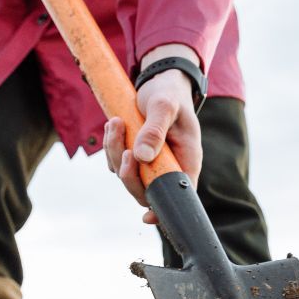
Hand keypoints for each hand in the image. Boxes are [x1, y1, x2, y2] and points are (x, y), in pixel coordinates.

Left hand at [103, 45, 203, 224]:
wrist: (161, 82)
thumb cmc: (169, 95)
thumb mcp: (165, 106)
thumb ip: (155, 130)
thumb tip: (142, 157)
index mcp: (186, 160)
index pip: (179, 194)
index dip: (164, 209)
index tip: (147, 216)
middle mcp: (169, 167)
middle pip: (146, 190)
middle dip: (128, 172)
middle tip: (123, 146)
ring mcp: (151, 163)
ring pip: (127, 175)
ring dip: (115, 151)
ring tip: (116, 122)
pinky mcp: (136, 156)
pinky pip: (117, 162)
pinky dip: (111, 146)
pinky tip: (115, 125)